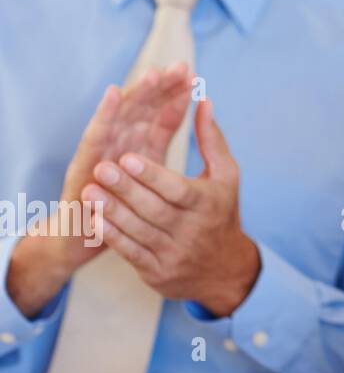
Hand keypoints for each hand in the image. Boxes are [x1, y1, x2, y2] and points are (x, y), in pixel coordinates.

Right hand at [5, 63, 190, 317]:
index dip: (176, 96)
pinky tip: (114, 95)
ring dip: (137, 93)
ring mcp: (100, 150)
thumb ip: (164, 138)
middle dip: (161, 87)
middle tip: (179, 67)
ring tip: (153, 74)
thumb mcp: (151, 172)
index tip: (195, 76)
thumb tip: (195, 115)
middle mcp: (119, 141)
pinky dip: (104, 114)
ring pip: (120, 115)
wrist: (83, 237)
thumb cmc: (122, 205)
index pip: (160, 114)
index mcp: (139, 145)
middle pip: (142, 108)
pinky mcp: (83, 163)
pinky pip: (96, 135)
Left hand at [81, 98, 260, 317]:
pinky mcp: (157, 273)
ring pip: (138, 232)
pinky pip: (130, 253)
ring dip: (112, 212)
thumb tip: (203, 100)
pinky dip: (112, 236)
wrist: (224, 269)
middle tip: (100, 169)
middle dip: (125, 189)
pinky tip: (95, 220)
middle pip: (154, 209)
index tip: (127, 157)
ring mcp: (174, 254)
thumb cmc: (221, 211)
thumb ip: (211, 139)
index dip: (152, 175)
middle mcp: (192, 230)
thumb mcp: (225, 175)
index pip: (177, 189)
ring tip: (88, 191)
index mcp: (208, 203)